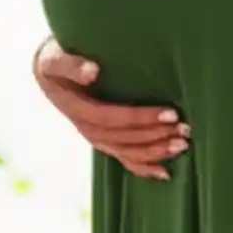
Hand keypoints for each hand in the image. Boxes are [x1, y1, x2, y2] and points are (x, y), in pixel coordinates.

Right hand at [32, 35, 190, 180]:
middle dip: (156, 136)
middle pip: (124, 139)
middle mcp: (86, 129)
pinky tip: (165, 173)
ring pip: (126, 152)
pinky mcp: (102, 140)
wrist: (48, 73)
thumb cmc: (56, 61)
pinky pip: (123, 158)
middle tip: (184, 130)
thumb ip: (71, 65)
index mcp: (77, 110)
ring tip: (182, 145)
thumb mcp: (55, 58)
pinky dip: (143, 168)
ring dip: (155, 151)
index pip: (113, 117)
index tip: (170, 113)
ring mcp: (94, 137)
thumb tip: (92, 71)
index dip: (142, 118)